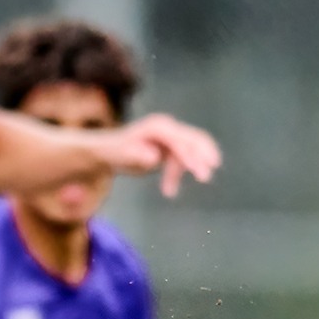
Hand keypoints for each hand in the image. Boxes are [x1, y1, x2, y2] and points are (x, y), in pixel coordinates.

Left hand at [101, 113, 221, 196]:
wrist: (108, 151)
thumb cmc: (115, 151)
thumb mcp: (124, 154)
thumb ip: (139, 155)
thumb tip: (154, 156)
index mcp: (158, 127)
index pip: (180, 140)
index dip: (192, 155)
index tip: (200, 171)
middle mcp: (166, 127)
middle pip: (193, 139)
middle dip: (202, 155)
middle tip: (211, 171)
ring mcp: (169, 135)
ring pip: (189, 151)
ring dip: (189, 168)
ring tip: (184, 186)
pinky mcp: (169, 145)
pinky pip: (180, 159)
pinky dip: (176, 174)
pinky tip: (168, 191)